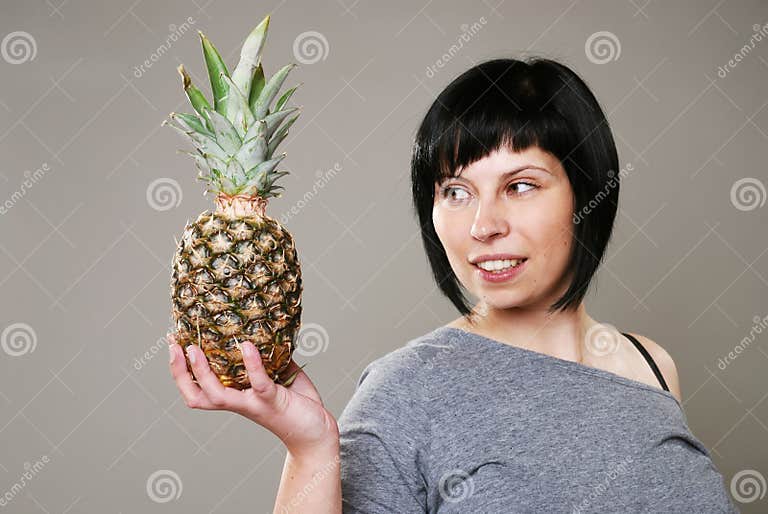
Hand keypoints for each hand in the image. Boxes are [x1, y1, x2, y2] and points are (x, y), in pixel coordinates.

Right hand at [167, 333, 338, 456]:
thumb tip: (264, 328)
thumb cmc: (297, 404)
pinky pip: (258, 383)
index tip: (172, 343)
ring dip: (202, 372)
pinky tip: (246, 346)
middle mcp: (238, 403)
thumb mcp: (278, 374)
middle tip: (174, 346)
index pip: (197, 388)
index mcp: (235, 397)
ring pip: (217, 395)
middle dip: (180, 372)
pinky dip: (251, 364)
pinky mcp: (273, 401)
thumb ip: (268, 356)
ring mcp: (253, 404)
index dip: (180, 370)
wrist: (317, 432)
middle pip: (196, 395)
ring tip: (195, 349)